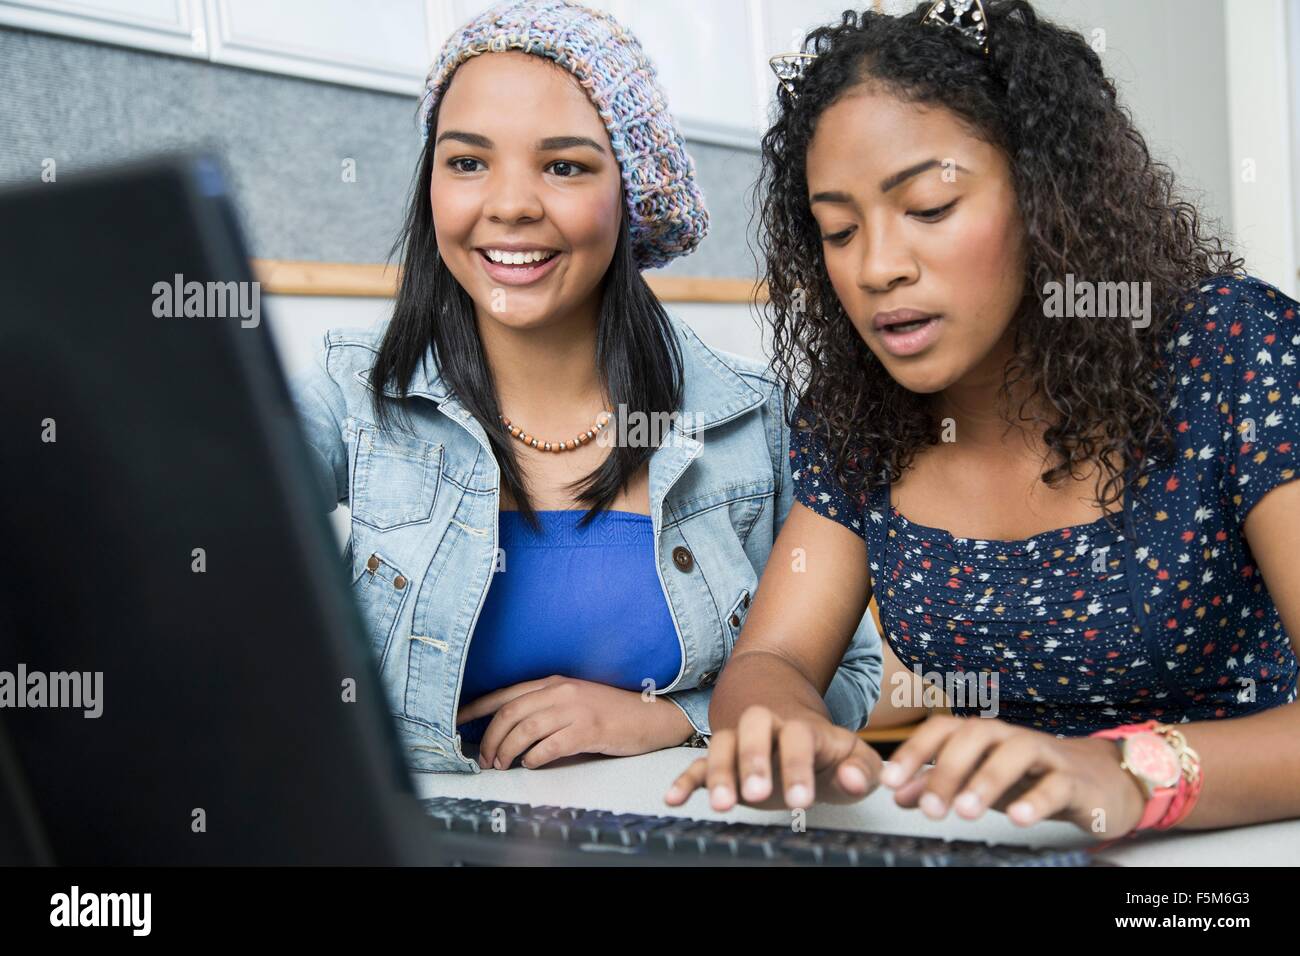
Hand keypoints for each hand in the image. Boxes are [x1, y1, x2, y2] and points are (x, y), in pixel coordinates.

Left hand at [457, 676, 694, 769]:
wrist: (651, 715)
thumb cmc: (611, 712)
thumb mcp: (574, 701)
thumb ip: (545, 709)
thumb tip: (509, 731)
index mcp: (553, 682)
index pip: (505, 694)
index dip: (477, 709)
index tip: (456, 721)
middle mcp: (560, 691)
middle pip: (510, 714)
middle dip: (490, 739)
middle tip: (485, 759)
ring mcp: (574, 709)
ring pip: (525, 730)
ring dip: (507, 751)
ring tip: (502, 765)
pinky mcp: (588, 729)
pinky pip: (550, 746)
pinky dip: (534, 757)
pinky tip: (531, 763)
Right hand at [662, 704, 881, 810]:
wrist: (799, 733)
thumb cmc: (828, 752)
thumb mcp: (856, 757)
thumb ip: (863, 768)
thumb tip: (853, 778)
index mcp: (803, 726)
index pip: (799, 737)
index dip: (798, 767)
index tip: (802, 801)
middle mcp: (768, 727)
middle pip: (754, 724)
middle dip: (752, 758)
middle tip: (756, 795)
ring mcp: (741, 741)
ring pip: (723, 743)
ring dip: (720, 773)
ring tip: (723, 807)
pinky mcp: (722, 761)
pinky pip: (698, 764)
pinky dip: (685, 779)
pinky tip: (674, 799)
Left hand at [881, 714, 1147, 837]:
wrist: (1102, 782)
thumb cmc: (1034, 777)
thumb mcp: (982, 780)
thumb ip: (941, 784)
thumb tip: (899, 793)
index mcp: (985, 735)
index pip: (943, 729)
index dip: (913, 751)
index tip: (889, 782)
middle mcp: (1012, 737)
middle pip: (975, 736)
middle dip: (947, 770)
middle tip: (929, 810)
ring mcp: (1047, 754)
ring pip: (1016, 752)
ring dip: (987, 780)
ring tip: (965, 813)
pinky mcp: (1076, 780)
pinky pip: (1056, 784)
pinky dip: (1036, 800)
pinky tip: (1017, 819)